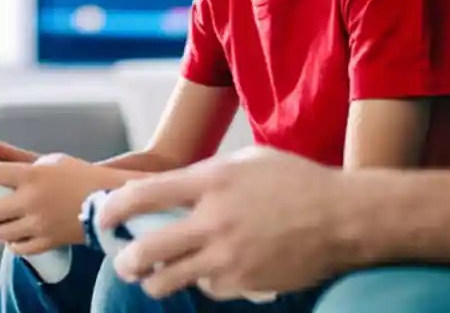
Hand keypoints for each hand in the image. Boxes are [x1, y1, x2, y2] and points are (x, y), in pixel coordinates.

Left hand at [0, 153, 113, 255]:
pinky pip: (17, 248)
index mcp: (31, 175)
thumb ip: (18, 163)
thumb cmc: (79, 176)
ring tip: (5, 220)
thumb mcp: (51, 161)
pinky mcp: (48, 242)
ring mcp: (39, 224)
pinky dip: (13, 242)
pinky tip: (20, 233)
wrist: (112, 199)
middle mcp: (32, 200)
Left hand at [98, 146, 349, 299]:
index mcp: (211, 181)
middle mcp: (214, 219)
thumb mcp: (249, 161)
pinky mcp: (244, 281)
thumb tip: (176, 189)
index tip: (105, 216)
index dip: (116, 208)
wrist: (344, 217)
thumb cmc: (299, 182)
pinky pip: (207, 288)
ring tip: (153, 277)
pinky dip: (203, 283)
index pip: (145, 195)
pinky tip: (209, 274)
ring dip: (155, 280)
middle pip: (146, 248)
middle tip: (124, 260)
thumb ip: (209, 175)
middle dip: (126, 259)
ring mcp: (227, 255)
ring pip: (169, 279)